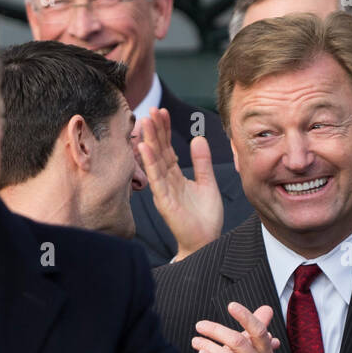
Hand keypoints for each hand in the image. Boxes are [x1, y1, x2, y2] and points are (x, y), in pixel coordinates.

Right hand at [137, 107, 223, 260]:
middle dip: (155, 130)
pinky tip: (144, 147)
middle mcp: (166, 181)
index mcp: (176, 177)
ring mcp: (163, 190)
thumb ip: (202, 162)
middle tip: (151, 110)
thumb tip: (198, 139)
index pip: (168, 149)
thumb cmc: (205, 218)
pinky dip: (150, 162)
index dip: (165, 131)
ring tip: (144, 122)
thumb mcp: (207, 183)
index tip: (162, 112)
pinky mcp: (164, 201)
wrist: (205, 242)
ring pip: (154, 161)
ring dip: (148, 141)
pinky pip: (155, 178)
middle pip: (159, 151)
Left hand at [192, 302, 279, 352]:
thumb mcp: (248, 350)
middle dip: (216, 330)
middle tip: (200, 325)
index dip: (246, 317)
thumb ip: (256, 330)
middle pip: (238, 341)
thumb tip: (266, 309)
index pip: (259, 332)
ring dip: (207, 346)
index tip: (230, 305)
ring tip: (196, 342)